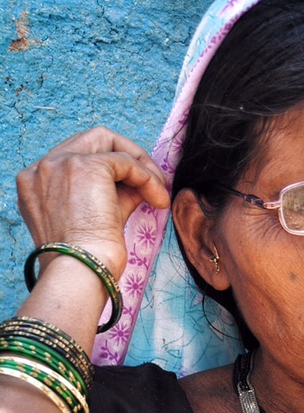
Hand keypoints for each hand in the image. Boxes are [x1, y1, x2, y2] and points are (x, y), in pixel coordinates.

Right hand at [16, 127, 169, 280]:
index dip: (109, 169)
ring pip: (109, 144)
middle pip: (91, 140)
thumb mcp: (95, 220)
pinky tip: (158, 200)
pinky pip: (126, 162)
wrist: (80, 271)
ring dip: (140, 166)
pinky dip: (147, 178)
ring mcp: (61, 164)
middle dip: (126, 156)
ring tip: (158, 194)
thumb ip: (112, 196)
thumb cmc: (86, 260)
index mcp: (35, 183)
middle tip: (151, 181)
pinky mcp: (86, 167)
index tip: (132, 188)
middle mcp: (43, 168)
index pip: (75, 158)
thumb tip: (140, 183)